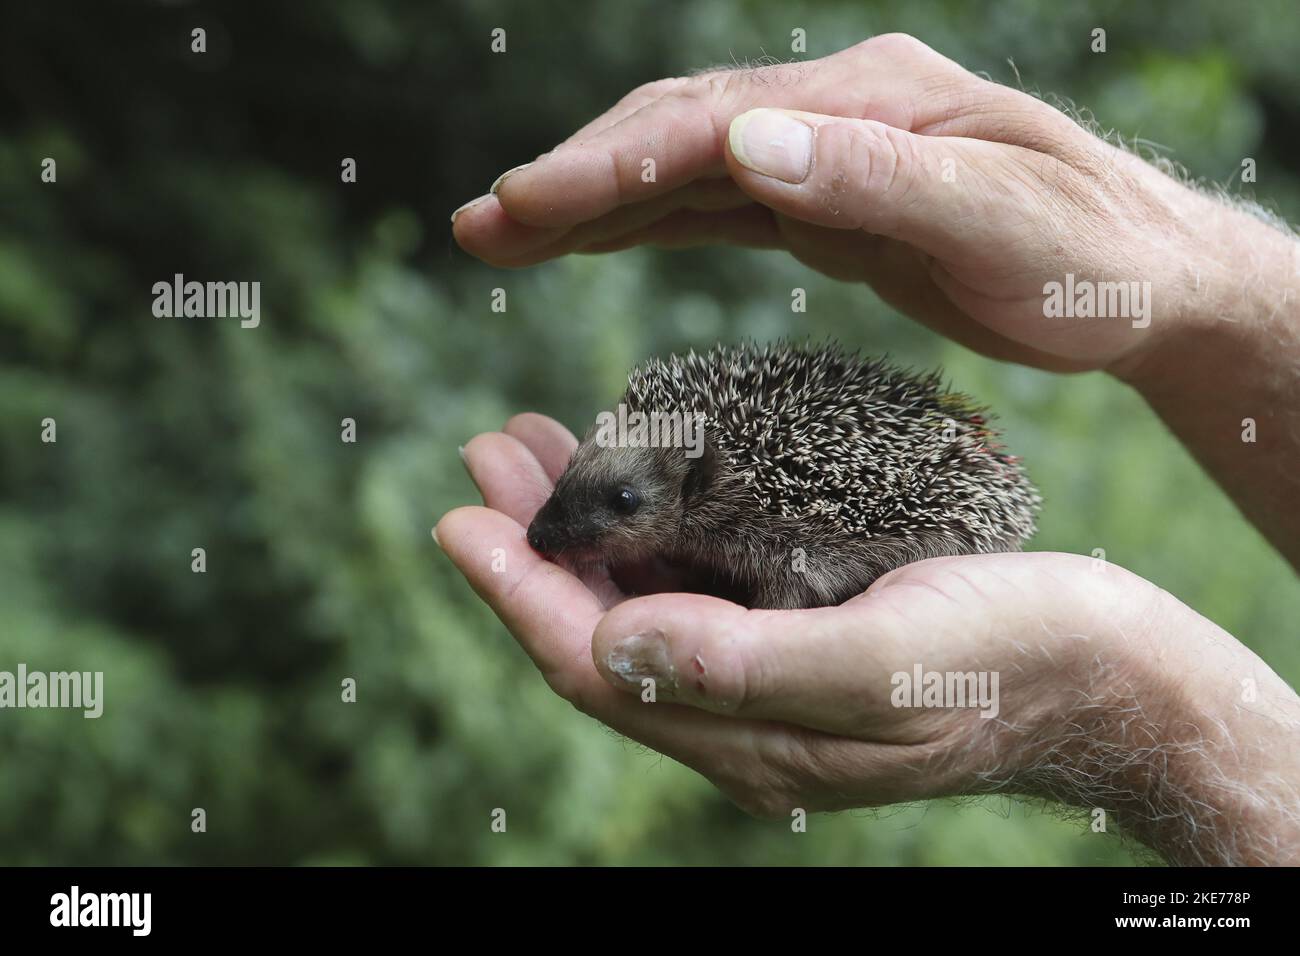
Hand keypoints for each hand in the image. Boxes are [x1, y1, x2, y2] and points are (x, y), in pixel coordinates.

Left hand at [437, 413, 1299, 864]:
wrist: (1110, 668)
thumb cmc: (1016, 659)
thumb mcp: (889, 663)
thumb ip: (751, 667)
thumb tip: (617, 645)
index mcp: (752, 734)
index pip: (595, 670)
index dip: (518, 596)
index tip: (459, 520)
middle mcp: (742, 711)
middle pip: (597, 628)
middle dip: (533, 545)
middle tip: (488, 454)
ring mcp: (767, 669)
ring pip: (638, 598)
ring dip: (581, 524)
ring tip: (534, 446)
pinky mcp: (799, 625)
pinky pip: (695, 578)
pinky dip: (649, 522)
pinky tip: (634, 469)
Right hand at [452, 34, 1286, 374]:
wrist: (1142, 281)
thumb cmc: (1089, 257)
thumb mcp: (999, 222)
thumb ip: (875, 180)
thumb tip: (746, 140)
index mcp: (872, 100)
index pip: (714, 124)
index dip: (615, 164)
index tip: (530, 202)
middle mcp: (836, 112)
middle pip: (677, 135)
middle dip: (573, 179)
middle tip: (480, 224)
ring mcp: (827, 153)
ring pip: (683, 170)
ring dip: (591, 202)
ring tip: (502, 235)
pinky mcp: (827, 202)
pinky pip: (716, 208)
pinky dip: (644, 222)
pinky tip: (591, 237)